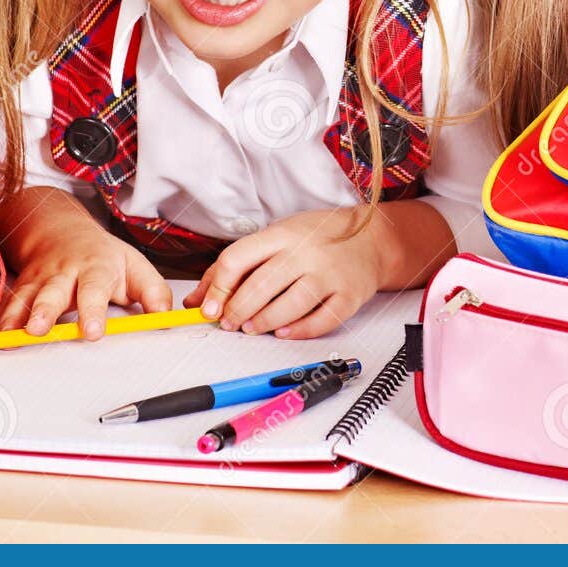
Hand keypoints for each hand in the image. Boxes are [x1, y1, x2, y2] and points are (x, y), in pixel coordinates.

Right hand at [0, 187, 172, 339]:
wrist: (59, 229)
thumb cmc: (102, 256)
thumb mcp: (135, 267)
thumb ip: (154, 293)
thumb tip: (165, 318)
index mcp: (96, 268)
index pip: (94, 289)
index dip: (93, 311)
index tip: (92, 332)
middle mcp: (64, 273)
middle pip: (53, 293)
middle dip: (45, 312)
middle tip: (40, 330)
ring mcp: (40, 280)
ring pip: (25, 298)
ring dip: (16, 317)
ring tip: (11, 337)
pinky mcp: (21, 288)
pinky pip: (7, 303)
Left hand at [183, 209, 385, 339]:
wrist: (372, 239)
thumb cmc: (318, 238)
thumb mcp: (276, 238)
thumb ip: (235, 266)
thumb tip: (195, 300)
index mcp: (281, 234)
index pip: (238, 258)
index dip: (218, 288)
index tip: (209, 308)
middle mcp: (305, 252)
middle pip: (260, 286)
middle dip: (236, 311)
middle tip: (228, 323)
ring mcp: (329, 274)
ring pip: (289, 306)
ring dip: (263, 323)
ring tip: (251, 328)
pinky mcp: (349, 296)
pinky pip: (321, 321)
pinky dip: (299, 331)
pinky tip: (284, 332)